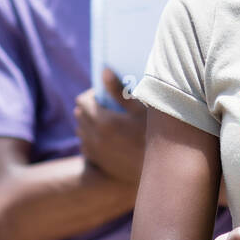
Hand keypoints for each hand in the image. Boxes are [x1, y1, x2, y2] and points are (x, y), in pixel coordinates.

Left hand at [74, 68, 147, 184]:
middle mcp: (94, 137)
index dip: (92, 94)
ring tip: (106, 121)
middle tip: (106, 106)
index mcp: (103, 121)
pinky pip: (85, 146)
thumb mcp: (140, 109)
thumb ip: (119, 91)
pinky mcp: (99, 162)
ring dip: (88, 123)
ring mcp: (95, 151)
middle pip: (79, 115)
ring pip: (80, 131)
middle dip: (89, 108)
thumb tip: (104, 72)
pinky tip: (106, 138)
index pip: (83, 101)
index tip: (104, 94)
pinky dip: (91, 139)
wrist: (160, 167)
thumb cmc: (153, 133)